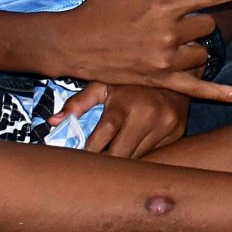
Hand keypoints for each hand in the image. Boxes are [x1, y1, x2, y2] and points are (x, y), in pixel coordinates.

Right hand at [51, 0, 231, 88]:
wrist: (72, 44)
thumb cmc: (98, 6)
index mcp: (163, 6)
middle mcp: (168, 33)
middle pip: (208, 26)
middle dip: (198, 20)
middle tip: (172, 19)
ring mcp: (165, 60)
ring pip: (203, 52)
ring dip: (195, 46)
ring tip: (170, 42)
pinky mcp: (159, 80)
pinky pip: (195, 88)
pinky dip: (220, 92)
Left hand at [55, 81, 197, 158]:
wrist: (174, 65)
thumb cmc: (132, 77)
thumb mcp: (104, 83)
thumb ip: (78, 103)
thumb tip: (53, 122)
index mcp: (126, 104)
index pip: (102, 139)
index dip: (88, 153)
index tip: (79, 161)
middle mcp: (149, 116)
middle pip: (121, 156)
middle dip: (106, 163)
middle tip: (94, 166)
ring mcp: (166, 126)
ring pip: (139, 158)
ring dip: (124, 160)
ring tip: (112, 157)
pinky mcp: (178, 132)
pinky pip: (156, 153)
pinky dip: (142, 154)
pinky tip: (134, 147)